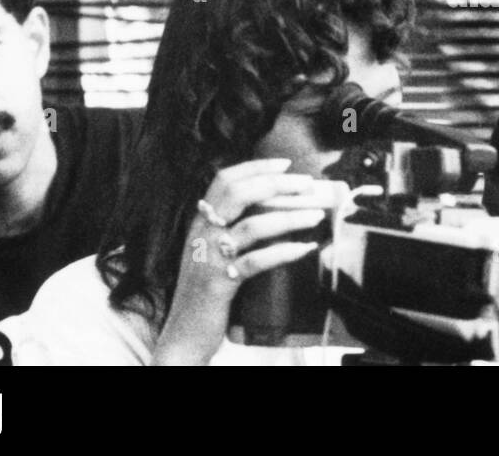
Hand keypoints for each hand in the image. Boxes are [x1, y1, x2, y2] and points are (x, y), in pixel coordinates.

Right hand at [152, 158, 330, 364]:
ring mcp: (208, 258)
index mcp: (200, 222)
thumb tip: (273, 210)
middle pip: (238, 194)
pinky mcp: (218, 284)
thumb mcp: (210, 253)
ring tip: (316, 216)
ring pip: (252, 226)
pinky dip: (284, 252)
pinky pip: (255, 262)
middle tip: (306, 184)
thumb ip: (230, 231)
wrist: (182, 334)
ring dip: (289, 217)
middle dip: (276, 183)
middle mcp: (201, 234)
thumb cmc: (205, 292)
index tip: (286, 163)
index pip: (224, 180)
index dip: (255, 166)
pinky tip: (305, 249)